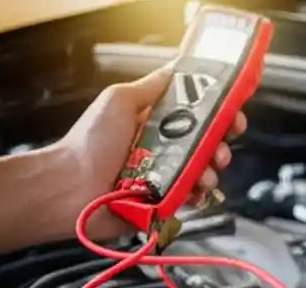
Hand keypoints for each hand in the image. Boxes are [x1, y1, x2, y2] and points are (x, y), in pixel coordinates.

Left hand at [51, 66, 247, 237]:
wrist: (72, 188)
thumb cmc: (89, 143)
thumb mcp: (118, 100)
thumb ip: (149, 86)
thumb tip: (175, 69)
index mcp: (154, 121)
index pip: (197, 114)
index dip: (219, 113)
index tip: (232, 114)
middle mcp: (163, 147)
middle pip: (206, 142)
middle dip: (221, 144)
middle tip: (222, 147)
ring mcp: (165, 174)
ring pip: (204, 170)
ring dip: (212, 170)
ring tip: (206, 173)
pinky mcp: (164, 199)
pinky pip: (193, 197)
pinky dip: (200, 195)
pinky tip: (197, 192)